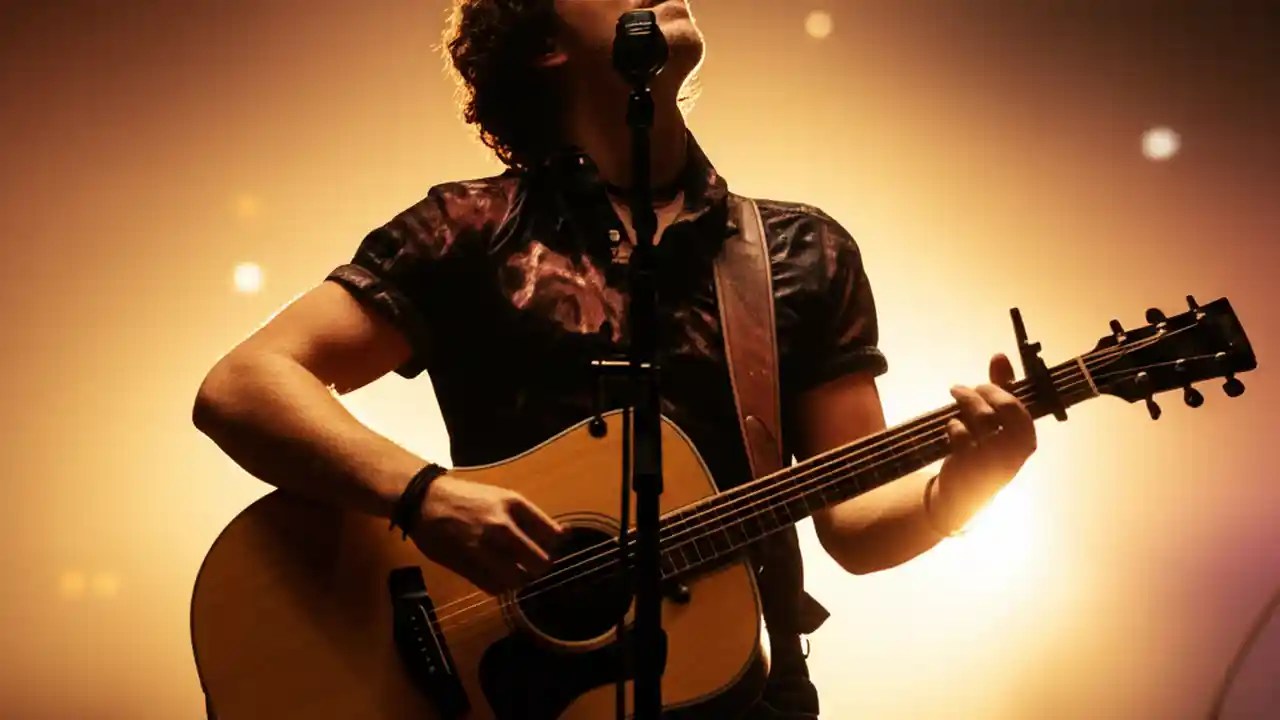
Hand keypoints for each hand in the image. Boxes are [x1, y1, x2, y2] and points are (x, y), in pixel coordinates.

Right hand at [409, 475, 564, 594]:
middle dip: (540, 567)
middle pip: (540, 562)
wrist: (425, 501)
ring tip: (514, 572)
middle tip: (533, 565)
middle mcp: (501, 526)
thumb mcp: (502, 497)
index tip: (550, 548)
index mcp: (513, 505)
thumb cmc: (467, 498)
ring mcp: (483, 548)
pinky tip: (496, 576)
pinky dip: (500, 586)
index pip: (552, 536)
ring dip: (520, 579)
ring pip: (518, 579)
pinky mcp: (466, 566)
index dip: (555, 546)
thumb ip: (531, 518)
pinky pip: (495, 587)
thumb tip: (564, 536)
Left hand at [934, 353, 1037, 528]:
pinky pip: (961, 435)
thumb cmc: (982, 450)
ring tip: (955, 398)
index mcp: (1026, 440)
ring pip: (983, 419)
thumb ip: (1000, 389)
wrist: (963, 492)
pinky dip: (954, 425)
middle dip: (983, 393)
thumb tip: (1000, 357)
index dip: (1000, 390)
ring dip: (966, 403)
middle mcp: (1015, 451)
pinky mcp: (970, 466)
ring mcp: (993, 459)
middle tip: (962, 389)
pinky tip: (952, 427)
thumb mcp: (995, 421)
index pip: (1020, 408)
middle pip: (1006, 409)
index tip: (984, 385)